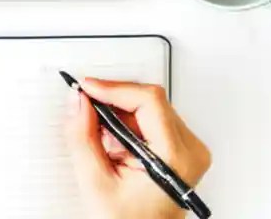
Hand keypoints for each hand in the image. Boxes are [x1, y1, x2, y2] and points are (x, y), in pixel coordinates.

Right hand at [64, 78, 211, 218]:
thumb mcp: (96, 182)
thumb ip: (83, 136)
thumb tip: (78, 101)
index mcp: (176, 157)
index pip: (148, 101)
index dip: (114, 88)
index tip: (88, 88)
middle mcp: (191, 150)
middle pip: (150, 101)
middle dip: (114, 103)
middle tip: (87, 110)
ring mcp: (189, 150)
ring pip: (150, 107)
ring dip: (120, 115)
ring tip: (103, 140)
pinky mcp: (182, 150)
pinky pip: (153, 120)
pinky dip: (128, 125)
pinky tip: (115, 145)